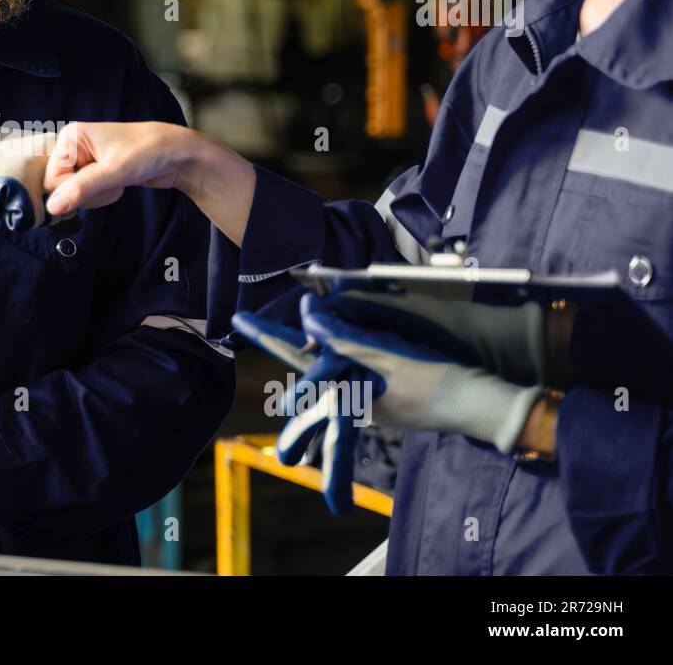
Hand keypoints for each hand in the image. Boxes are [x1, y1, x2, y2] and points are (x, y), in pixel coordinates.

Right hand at [44, 121, 256, 245]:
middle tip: (111, 183)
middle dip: (87, 193)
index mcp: (71, 137)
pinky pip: (87, 194)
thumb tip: (52, 208)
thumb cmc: (147, 152)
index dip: (73, 190)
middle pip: (61, 188)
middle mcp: (74, 146)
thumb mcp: (114, 172)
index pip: (52, 179)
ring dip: (97, 196)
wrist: (177, 154)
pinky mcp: (96, 171)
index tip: (98, 184)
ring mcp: (85, 159)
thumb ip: (81, 189)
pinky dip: (103, 195)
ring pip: (74, 194)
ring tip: (118, 182)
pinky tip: (119, 184)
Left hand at [233, 293, 542, 514]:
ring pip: (329, 366)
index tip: (239, 318)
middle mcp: (348, 394)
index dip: (267, 333)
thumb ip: (344, 335)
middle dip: (282, 341)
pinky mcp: (385, 391)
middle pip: (305, 362)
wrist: (480, 403)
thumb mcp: (385, 354)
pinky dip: (348, 347)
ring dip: (315, 346)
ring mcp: (366, 394)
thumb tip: (308, 314)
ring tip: (301, 318)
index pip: (296, 354)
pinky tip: (341, 335)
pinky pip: (355, 367)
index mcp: (343, 387)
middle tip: (249, 320)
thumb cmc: (434, 380)